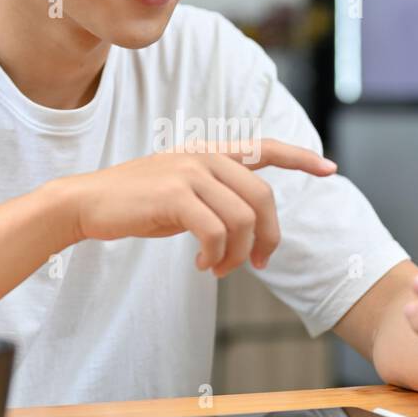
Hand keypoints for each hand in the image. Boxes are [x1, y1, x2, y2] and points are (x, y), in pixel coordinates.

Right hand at [68, 138, 336, 278]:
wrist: (87, 204)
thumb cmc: (135, 205)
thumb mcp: (182, 194)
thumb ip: (215, 198)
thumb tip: (247, 226)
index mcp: (209, 153)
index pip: (265, 147)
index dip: (300, 158)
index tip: (330, 170)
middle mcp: (204, 156)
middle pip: (263, 199)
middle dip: (268, 237)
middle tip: (257, 264)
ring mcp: (189, 173)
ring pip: (242, 220)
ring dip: (238, 255)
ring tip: (220, 269)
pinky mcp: (174, 195)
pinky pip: (216, 232)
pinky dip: (216, 256)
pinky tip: (203, 265)